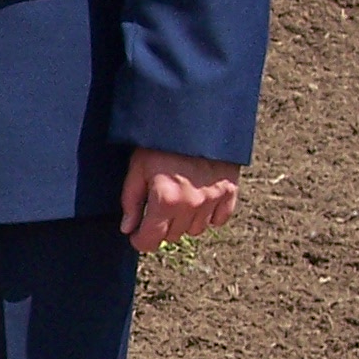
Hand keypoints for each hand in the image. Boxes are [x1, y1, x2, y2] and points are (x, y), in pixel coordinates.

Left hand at [120, 146, 240, 254]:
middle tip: (156, 207)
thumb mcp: (137, 167)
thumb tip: (128, 229)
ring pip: (195, 230)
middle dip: (161, 227)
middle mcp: (191, 205)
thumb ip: (131, 201)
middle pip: (173, 236)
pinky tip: (199, 200)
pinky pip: (219, 220)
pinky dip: (209, 215)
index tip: (137, 236)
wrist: (197, 118)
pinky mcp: (230, 192)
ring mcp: (213, 200)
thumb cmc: (161, 142)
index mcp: (165, 200)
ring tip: (178, 199)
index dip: (140, 241)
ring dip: (184, 221)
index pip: (151, 240)